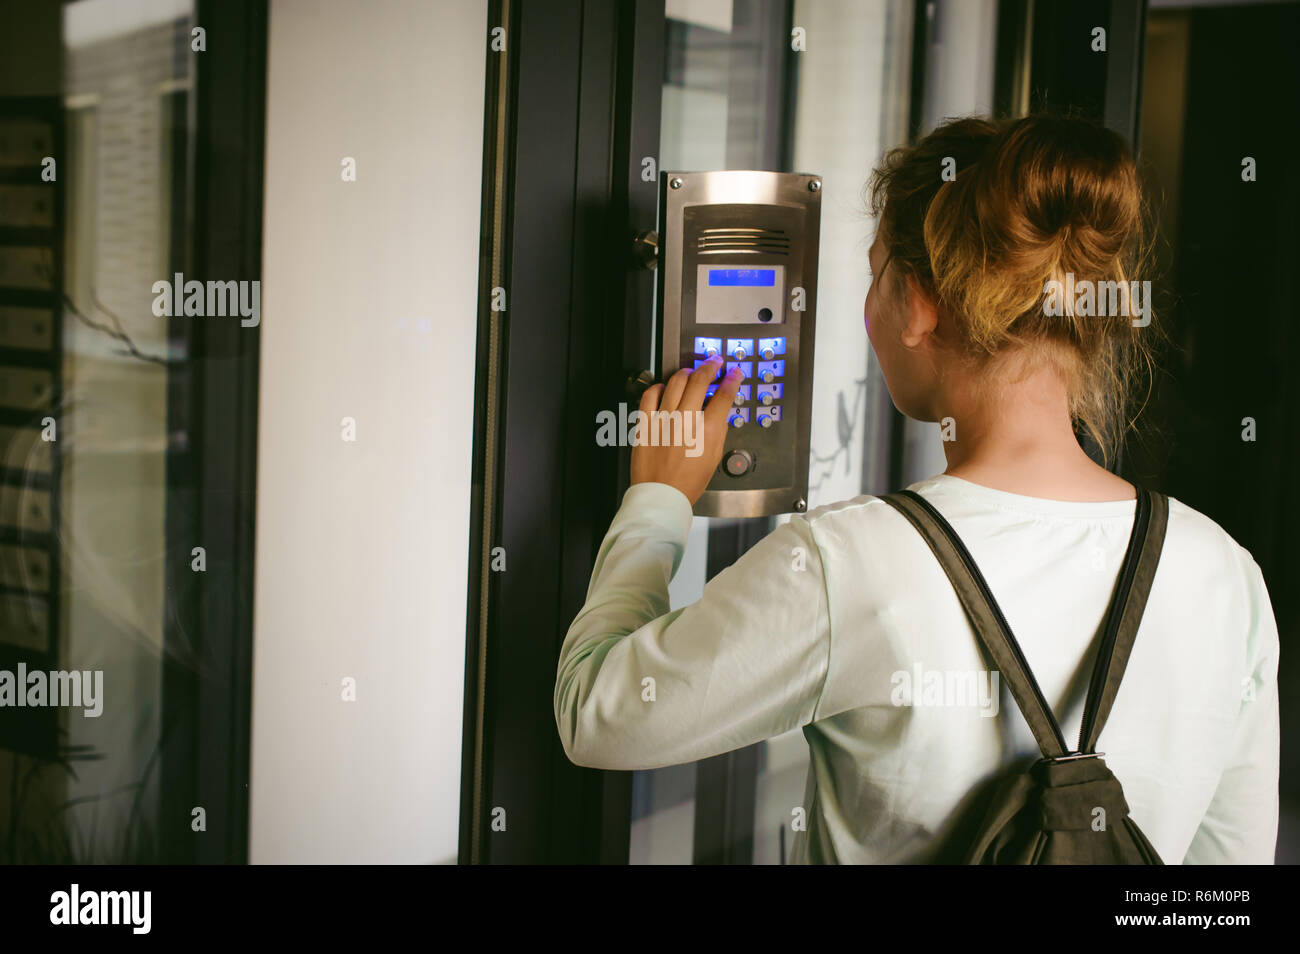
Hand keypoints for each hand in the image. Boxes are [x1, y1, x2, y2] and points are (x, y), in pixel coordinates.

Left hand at [631, 355, 743, 504]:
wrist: (661, 495)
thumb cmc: (687, 482)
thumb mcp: (713, 457)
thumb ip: (717, 431)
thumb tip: (718, 412)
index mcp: (707, 430)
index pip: (724, 394)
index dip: (732, 379)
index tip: (734, 373)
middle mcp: (686, 420)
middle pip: (700, 380)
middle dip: (711, 366)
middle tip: (714, 362)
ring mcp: (664, 419)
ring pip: (676, 381)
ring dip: (687, 372)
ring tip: (691, 372)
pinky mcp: (646, 422)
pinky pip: (650, 394)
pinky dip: (659, 386)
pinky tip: (664, 388)